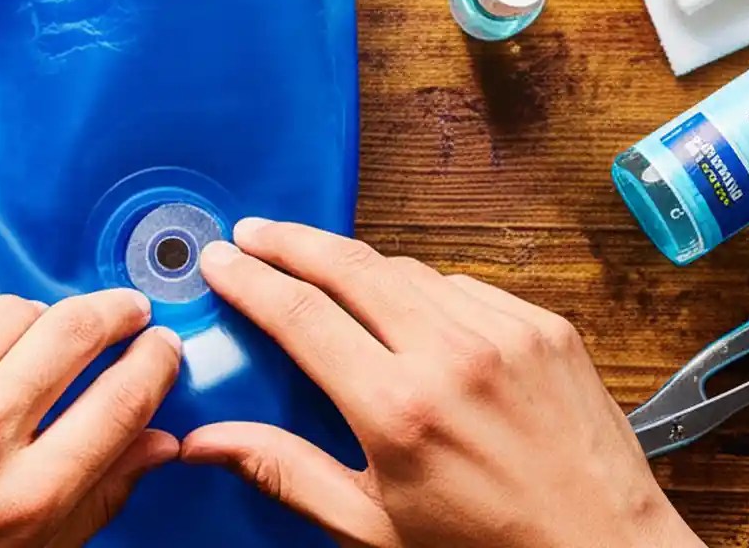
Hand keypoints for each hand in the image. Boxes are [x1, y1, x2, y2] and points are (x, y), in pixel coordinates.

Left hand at [0, 289, 181, 547]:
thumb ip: (99, 498)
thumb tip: (158, 445)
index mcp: (30, 495)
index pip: (122, 399)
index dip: (156, 361)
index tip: (164, 348)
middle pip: (74, 332)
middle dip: (116, 311)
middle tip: (129, 312)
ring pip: (15, 312)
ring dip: (49, 314)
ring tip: (58, 332)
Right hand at [185, 219, 703, 547]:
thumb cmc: (486, 545)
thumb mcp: (372, 524)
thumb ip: (286, 471)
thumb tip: (207, 442)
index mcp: (399, 409)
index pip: (301, 316)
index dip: (250, 280)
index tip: (221, 261)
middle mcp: (452, 356)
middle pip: (348, 266)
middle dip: (289, 240)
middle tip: (254, 233)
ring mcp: (504, 331)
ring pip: (404, 268)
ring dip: (353, 262)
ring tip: (318, 267)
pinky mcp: (542, 324)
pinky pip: (460, 284)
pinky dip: (421, 289)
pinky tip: (405, 309)